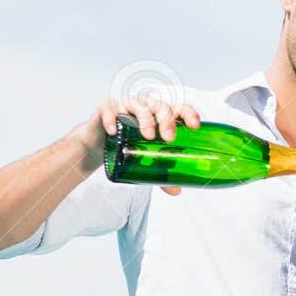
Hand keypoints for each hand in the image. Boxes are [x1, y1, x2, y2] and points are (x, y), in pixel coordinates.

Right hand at [74, 94, 199, 195]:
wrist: (101, 144)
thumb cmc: (128, 145)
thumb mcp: (147, 160)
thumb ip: (162, 174)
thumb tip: (176, 191)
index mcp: (161, 116)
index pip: (179, 109)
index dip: (189, 114)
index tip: (195, 127)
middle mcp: (146, 107)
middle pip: (161, 106)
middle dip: (167, 120)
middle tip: (169, 138)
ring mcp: (127, 105)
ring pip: (139, 104)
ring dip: (145, 119)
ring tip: (148, 136)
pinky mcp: (107, 107)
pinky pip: (110, 108)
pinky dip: (112, 119)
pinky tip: (114, 131)